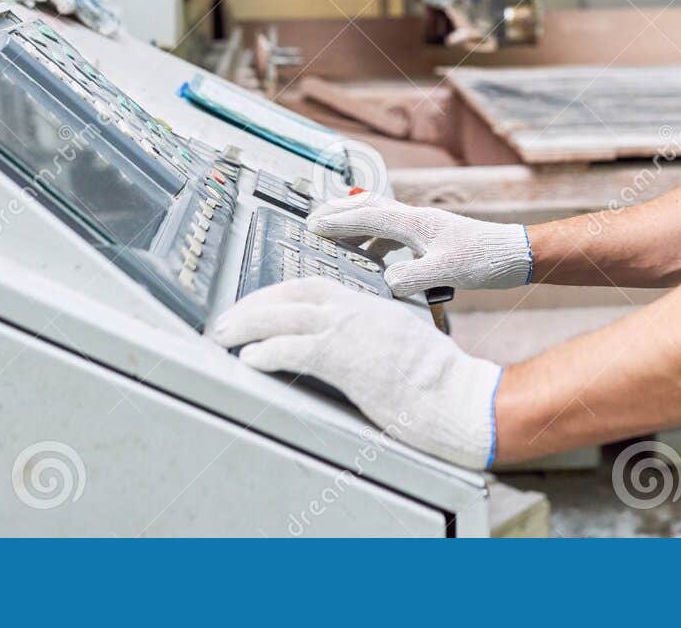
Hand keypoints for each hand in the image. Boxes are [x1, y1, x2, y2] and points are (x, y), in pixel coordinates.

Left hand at [210, 279, 501, 469]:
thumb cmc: (437, 379)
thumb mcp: (402, 341)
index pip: (313, 285)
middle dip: (252, 304)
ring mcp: (350, 331)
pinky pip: (294, 349)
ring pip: (285, 317)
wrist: (456, 396)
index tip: (256, 303)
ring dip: (247, 325)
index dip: (277, 292)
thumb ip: (374, 335)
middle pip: (291, 294)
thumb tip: (352, 346)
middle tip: (226, 320)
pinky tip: (251, 360)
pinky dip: (267, 352)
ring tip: (224, 336)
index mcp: (370, 304)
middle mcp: (356, 310)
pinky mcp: (345, 359)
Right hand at [306, 193, 531, 295]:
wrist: (516, 255)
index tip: (312, 225)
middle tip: (315, 218)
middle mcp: (417, 219)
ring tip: (338, 237)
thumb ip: (413, 277)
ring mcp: (426, 227)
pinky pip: (396, 233)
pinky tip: (378, 257)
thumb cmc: (486, 260)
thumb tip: (385, 282)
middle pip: (371, 208)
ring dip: (358, 225)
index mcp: (415, 223)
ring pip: (382, 219)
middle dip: (341, 212)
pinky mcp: (434, 238)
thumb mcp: (447, 272)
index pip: (368, 215)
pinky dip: (378, 239)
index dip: (338, 220)